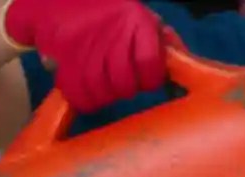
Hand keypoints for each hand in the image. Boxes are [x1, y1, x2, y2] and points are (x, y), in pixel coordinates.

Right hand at [2, 0, 166, 112]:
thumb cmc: (106, 9)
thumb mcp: (137, 14)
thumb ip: (160, 37)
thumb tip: (179, 58)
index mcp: (137, 21)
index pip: (150, 65)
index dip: (149, 80)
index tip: (145, 80)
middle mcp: (114, 34)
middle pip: (124, 84)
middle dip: (124, 90)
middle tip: (120, 83)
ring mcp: (88, 46)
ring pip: (102, 91)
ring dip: (103, 97)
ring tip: (102, 89)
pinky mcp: (65, 56)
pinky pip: (75, 91)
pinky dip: (81, 99)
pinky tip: (83, 94)